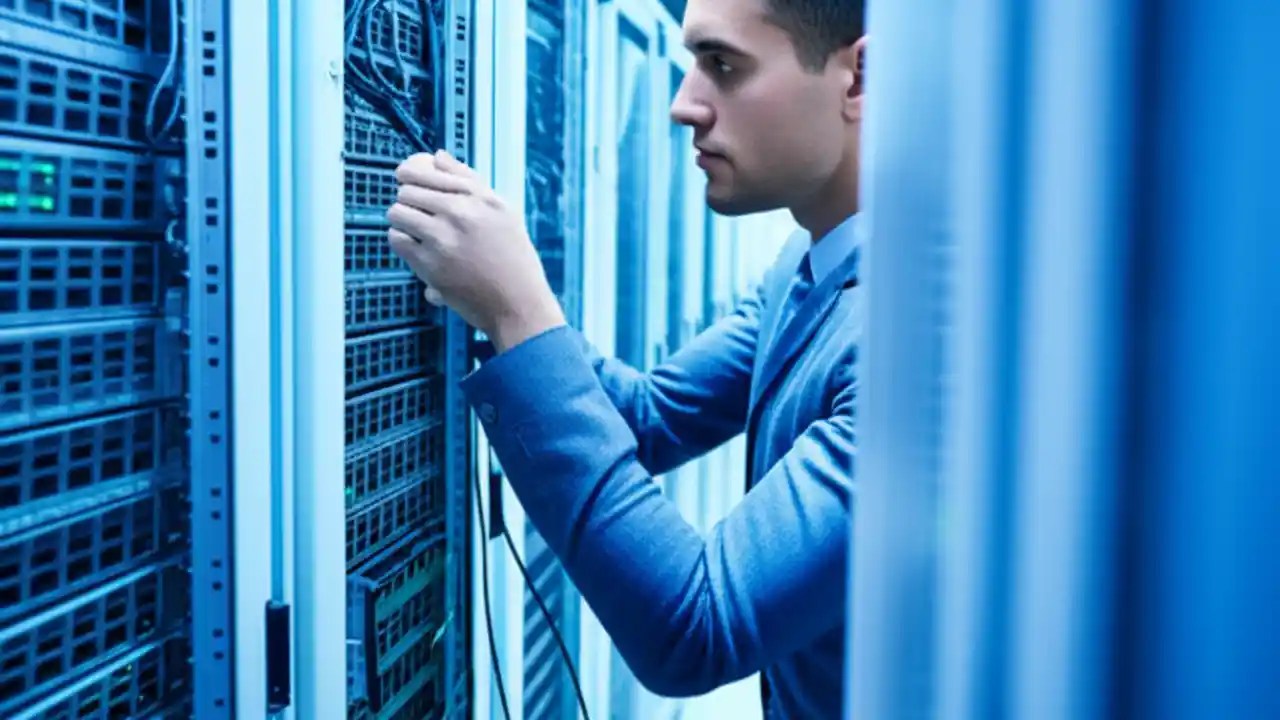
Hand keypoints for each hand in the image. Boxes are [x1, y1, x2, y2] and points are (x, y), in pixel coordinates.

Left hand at [386, 150, 565, 351]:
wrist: (518, 303)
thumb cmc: (513, 258)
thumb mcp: (503, 211)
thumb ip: (470, 181)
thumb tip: (437, 155)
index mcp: (480, 196)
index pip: (431, 168)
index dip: (412, 170)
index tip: (409, 179)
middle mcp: (461, 211)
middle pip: (408, 187)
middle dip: (408, 197)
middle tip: (418, 212)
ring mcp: (443, 237)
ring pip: (397, 211)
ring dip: (402, 219)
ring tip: (416, 231)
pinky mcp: (430, 264)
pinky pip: (396, 239)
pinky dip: (402, 241)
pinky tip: (417, 248)